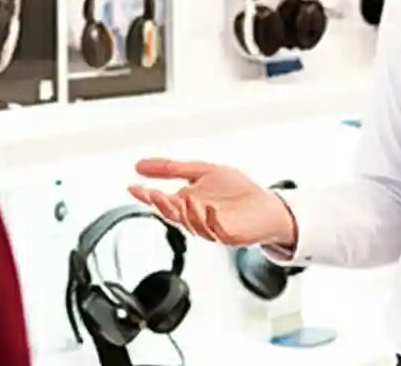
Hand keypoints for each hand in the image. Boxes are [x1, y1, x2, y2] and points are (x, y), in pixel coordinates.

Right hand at [128, 158, 297, 247]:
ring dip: (186, 213)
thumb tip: (140, 165)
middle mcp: (197, 218)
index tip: (134, 188)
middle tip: (153, 195)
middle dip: (163, 206)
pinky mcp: (231, 234)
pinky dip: (211, 220)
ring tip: (184, 197)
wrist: (267, 206)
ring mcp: (213, 228)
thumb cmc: (237, 191)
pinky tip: (208, 208)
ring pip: (193, 225)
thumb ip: (172, 168)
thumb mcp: (202, 171)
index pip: (162, 202)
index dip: (147, 196)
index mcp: (188, 204)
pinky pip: (217, 231)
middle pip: (174, 216)